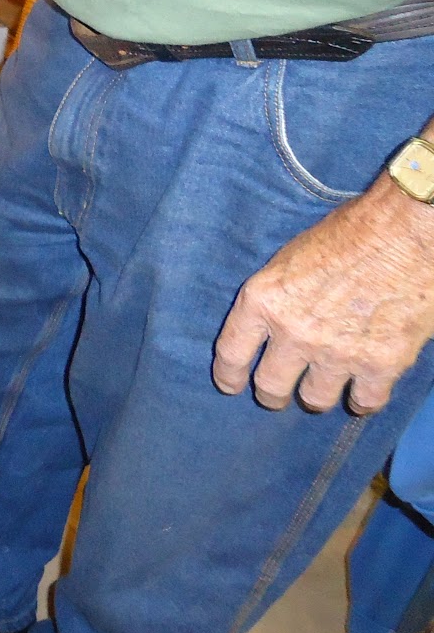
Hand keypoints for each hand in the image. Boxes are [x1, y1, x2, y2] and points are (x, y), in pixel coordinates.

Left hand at [213, 177, 433, 413]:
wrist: (404, 231)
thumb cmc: (347, 234)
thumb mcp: (288, 260)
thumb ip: (275, 298)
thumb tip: (269, 327)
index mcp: (264, 300)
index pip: (231, 354)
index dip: (228, 376)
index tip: (231, 385)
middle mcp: (294, 332)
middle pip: (270, 386)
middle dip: (272, 394)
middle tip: (278, 393)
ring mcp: (337, 352)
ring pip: (315, 399)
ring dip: (317, 395)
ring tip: (322, 387)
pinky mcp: (381, 363)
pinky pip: (364, 401)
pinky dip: (362, 400)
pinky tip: (362, 392)